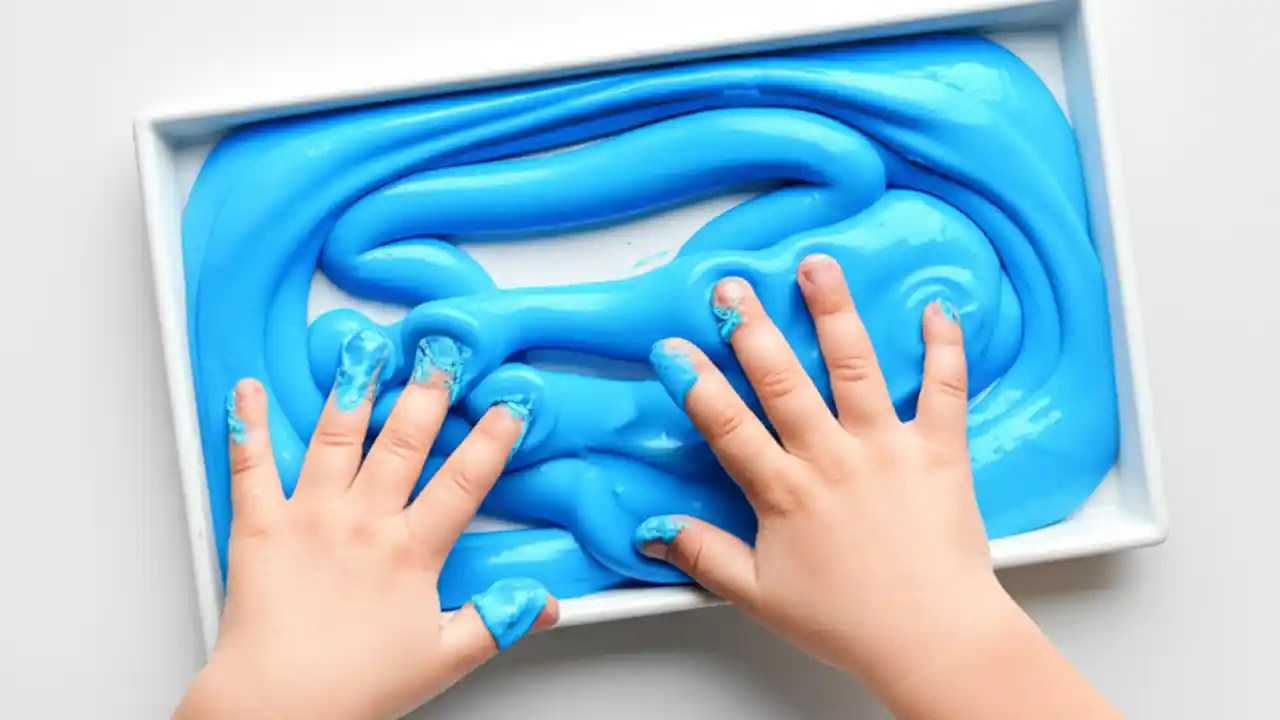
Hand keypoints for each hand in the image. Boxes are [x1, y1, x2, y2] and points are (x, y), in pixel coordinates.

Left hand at [177, 331, 557, 719]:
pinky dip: (248, 426)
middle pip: (403, 445)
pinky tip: (248, 390)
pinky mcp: (260, 528)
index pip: (463, 484)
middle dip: (426, 394)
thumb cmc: (353, 689)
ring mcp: (310, 519)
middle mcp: (363, 524)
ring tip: (368, 350)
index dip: (492, 441)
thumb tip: (545, 605)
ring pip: (337, 440)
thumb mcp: (442, 660)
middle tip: (441, 355)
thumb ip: (495, 624)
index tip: (511, 404)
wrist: (274, 711)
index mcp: (410, 553)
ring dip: (354, 391)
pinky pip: (252, 468)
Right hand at [641, 254, 1118, 718]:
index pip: (727, 426)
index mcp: (785, 492)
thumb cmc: (849, 621)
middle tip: (730, 287)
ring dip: (833, 313)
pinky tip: (936, 309)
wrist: (933, 638)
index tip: (672, 346)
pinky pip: (943, 390)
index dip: (696, 383)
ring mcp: (886, 449)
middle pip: (782, 382)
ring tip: (817, 266)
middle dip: (751, 329)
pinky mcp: (938, 451)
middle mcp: (832, 459)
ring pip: (854, 367)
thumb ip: (704, 556)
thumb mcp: (760, 595)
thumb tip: (651, 531)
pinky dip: (944, 347)